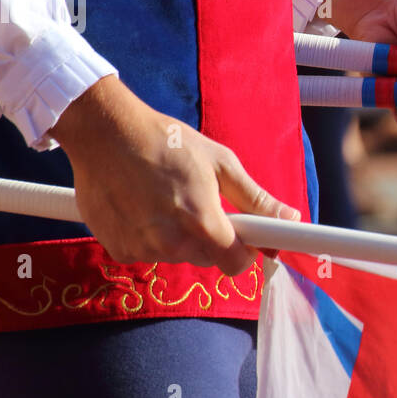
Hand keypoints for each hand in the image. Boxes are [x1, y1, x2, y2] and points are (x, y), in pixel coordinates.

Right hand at [49, 76, 299, 274]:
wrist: (105, 132)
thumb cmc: (167, 141)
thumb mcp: (220, 162)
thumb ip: (256, 199)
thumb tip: (292, 219)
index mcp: (201, 221)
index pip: (237, 264)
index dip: (246, 251)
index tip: (245, 234)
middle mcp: (170, 243)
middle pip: (208, 259)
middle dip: (212, 238)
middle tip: (199, 202)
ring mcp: (141, 248)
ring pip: (177, 256)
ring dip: (180, 237)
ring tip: (166, 198)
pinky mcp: (117, 249)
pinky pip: (148, 252)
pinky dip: (150, 236)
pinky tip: (142, 206)